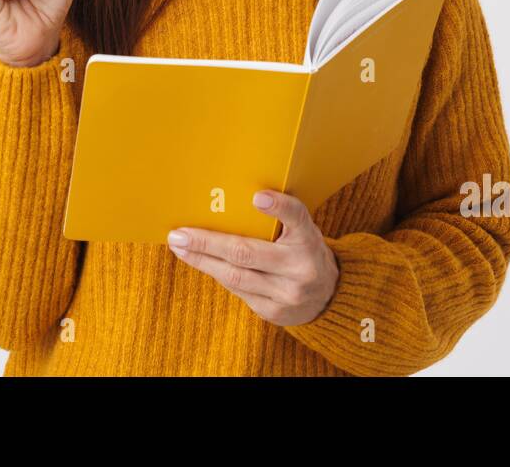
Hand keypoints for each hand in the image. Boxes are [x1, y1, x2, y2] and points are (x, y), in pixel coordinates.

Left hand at [166, 190, 339, 326]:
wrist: (329, 297)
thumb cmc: (305, 251)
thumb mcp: (302, 231)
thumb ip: (280, 219)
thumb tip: (230, 202)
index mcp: (309, 239)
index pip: (297, 218)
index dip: (279, 207)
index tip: (258, 198)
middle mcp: (300, 267)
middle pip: (247, 253)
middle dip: (208, 242)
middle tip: (179, 234)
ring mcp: (286, 293)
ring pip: (235, 276)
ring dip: (202, 260)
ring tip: (180, 247)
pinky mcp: (273, 312)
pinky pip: (237, 290)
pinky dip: (216, 272)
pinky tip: (199, 261)